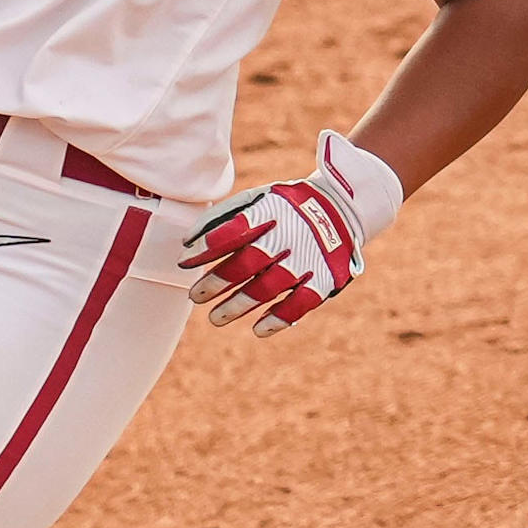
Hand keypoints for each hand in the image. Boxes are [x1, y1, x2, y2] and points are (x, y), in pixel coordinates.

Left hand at [185, 131, 406, 334]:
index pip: (235, 228)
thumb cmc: (287, 207)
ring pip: (269, 286)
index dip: (208, 245)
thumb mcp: (260, 198)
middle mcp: (291, 233)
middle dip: (218, 281)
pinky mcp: (324, 278)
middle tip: (196, 296)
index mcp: (273, 209)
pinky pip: (301, 303)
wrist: (342, 208)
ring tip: (215, 318)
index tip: (185, 260)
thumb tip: (189, 242)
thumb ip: (227, 216)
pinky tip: (258, 329)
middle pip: (248, 261)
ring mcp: (309, 258)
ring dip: (239, 305)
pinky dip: (279, 318)